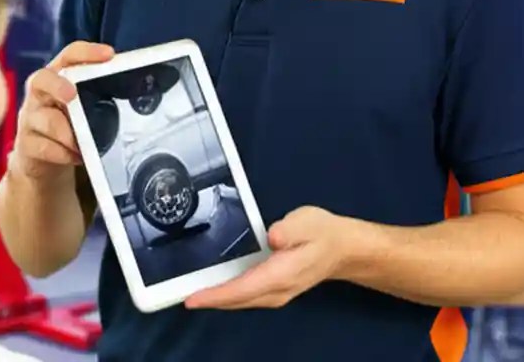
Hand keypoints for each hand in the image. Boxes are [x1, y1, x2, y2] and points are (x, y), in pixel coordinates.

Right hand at [11, 41, 114, 181]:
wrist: (42, 161)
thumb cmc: (68, 126)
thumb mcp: (81, 108)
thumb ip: (96, 96)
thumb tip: (132, 88)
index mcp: (57, 77)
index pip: (69, 55)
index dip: (87, 52)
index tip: (109, 54)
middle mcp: (39, 93)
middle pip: (42, 79)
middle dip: (58, 86)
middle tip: (72, 95)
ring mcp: (29, 118)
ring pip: (46, 119)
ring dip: (68, 132)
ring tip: (84, 143)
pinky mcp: (26, 144)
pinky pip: (45, 147)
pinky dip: (64, 153)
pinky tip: (76, 156)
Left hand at [184, 206, 350, 309]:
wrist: (343, 249)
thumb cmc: (322, 233)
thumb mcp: (307, 222)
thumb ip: (290, 229)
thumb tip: (273, 236)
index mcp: (282, 274)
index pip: (244, 289)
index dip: (217, 295)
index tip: (192, 298)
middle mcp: (277, 290)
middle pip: (238, 300)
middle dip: (210, 300)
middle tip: (180, 296)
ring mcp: (276, 293)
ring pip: (241, 301)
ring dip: (217, 300)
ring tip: (192, 294)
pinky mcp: (274, 290)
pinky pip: (247, 297)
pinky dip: (229, 295)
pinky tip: (216, 288)